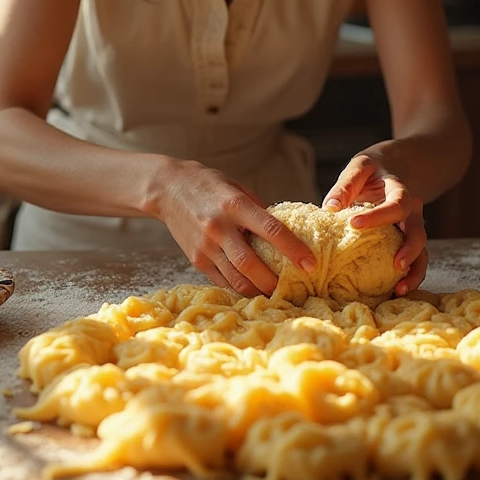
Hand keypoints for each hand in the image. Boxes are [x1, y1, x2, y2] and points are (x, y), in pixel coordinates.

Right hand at [154, 159, 316, 297]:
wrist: (168, 189)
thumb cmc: (209, 185)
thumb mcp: (238, 189)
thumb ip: (259, 211)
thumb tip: (285, 234)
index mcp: (235, 205)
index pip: (271, 231)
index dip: (294, 250)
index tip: (311, 264)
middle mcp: (220, 227)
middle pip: (252, 264)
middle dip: (275, 281)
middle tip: (293, 288)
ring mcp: (206, 246)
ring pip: (237, 279)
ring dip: (259, 290)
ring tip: (275, 294)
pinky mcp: (196, 259)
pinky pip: (222, 281)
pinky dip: (240, 288)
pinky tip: (253, 289)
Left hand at [322, 153, 426, 294]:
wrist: (395, 167)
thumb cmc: (373, 170)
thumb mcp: (359, 168)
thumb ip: (345, 186)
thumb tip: (328, 209)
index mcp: (399, 191)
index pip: (394, 204)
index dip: (377, 216)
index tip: (354, 224)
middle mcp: (412, 211)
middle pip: (417, 231)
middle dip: (408, 249)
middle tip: (395, 264)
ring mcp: (414, 226)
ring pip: (422, 250)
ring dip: (413, 270)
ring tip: (399, 289)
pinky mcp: (410, 239)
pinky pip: (417, 260)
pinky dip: (410, 276)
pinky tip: (396, 291)